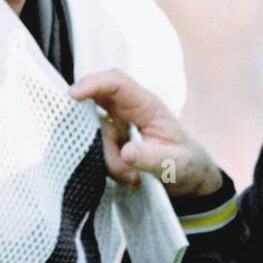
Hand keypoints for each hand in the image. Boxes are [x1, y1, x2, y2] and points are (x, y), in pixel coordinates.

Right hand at [69, 69, 223, 198]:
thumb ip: (152, 158)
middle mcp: (129, 110)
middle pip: (96, 99)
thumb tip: (126, 151)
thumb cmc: (187, 165)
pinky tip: (128, 177)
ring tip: (133, 178)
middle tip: (108, 153)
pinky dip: (108, 166)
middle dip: (88, 121)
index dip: (93, 83)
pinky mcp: (112, 141)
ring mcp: (118, 124)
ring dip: (108, 158)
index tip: (73, 94)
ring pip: (95, 132)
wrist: (189, 179)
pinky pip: (97, 149)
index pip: (117, 83)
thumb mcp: (176, 165)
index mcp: (147, 105)